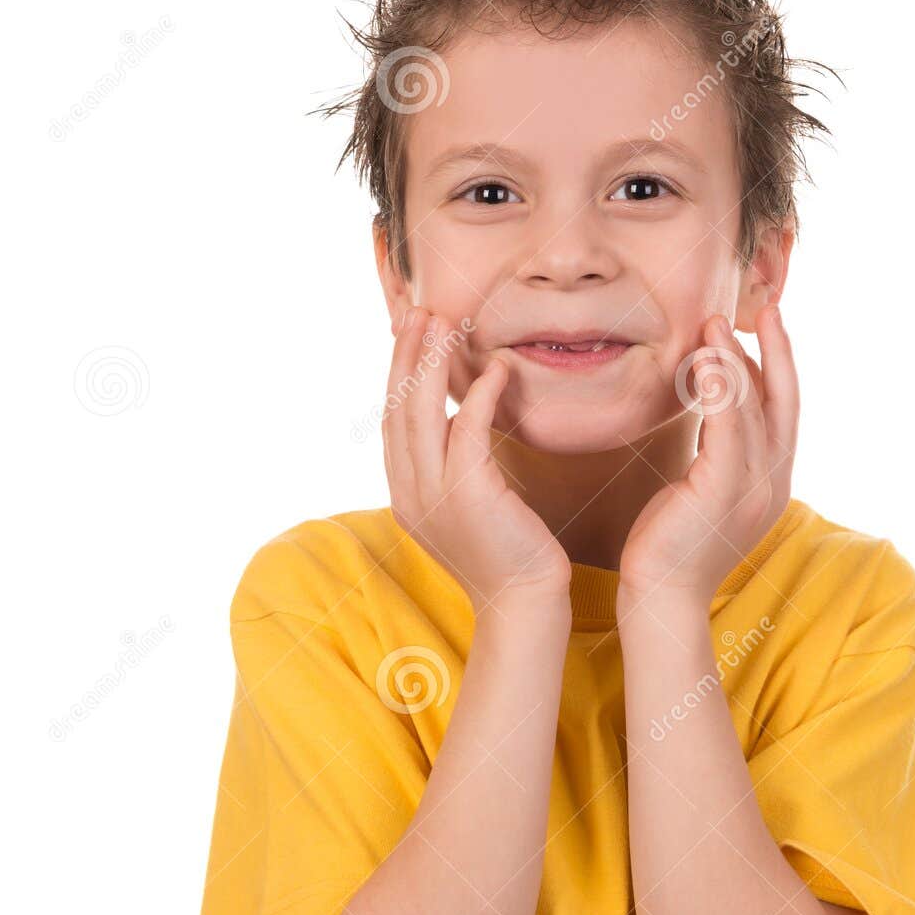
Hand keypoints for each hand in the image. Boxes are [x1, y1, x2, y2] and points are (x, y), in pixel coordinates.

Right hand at [383, 306, 572, 612]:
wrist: (522, 603)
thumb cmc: (507, 555)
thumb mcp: (467, 508)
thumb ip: (452, 469)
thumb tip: (455, 427)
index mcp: (405, 495)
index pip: (392, 422)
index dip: (397, 374)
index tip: (410, 335)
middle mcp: (409, 492)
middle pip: (397, 408)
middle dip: (406, 355)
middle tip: (420, 312)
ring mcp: (432, 493)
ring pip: (421, 411)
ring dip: (432, 361)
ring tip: (445, 322)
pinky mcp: (467, 492)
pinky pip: (467, 427)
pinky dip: (479, 392)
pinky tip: (498, 368)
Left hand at [618, 306, 798, 609]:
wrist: (662, 597)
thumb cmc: (671, 545)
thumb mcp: (702, 487)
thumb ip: (717, 448)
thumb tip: (716, 404)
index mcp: (771, 481)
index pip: (784, 410)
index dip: (780, 363)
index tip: (768, 323)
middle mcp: (772, 483)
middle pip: (785, 401)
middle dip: (778, 350)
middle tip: (766, 306)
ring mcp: (753, 489)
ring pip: (754, 409)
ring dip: (736, 362)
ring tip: (717, 324)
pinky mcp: (722, 493)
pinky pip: (728, 431)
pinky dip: (721, 392)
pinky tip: (708, 362)